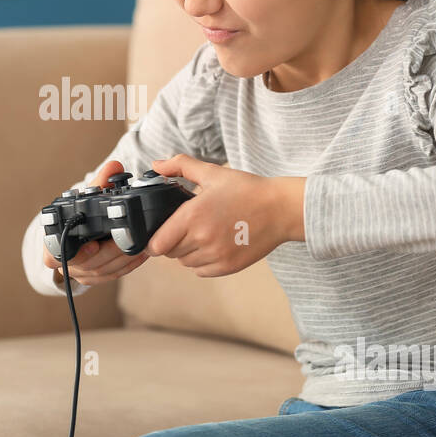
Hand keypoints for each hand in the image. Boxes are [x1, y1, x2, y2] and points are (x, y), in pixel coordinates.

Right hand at [40, 159, 149, 285]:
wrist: (76, 231)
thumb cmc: (79, 214)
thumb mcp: (86, 196)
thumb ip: (100, 181)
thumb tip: (115, 166)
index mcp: (53, 243)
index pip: (56, 255)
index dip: (77, 253)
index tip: (94, 246)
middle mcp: (66, 261)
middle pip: (89, 264)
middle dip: (112, 252)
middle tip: (129, 241)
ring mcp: (80, 273)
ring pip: (103, 271)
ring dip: (124, 259)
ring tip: (141, 245)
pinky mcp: (95, 278)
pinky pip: (113, 275)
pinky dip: (129, 265)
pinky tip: (141, 254)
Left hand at [145, 154, 305, 276]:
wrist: (280, 209)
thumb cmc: (247, 189)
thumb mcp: (212, 172)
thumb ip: (180, 166)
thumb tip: (156, 165)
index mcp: (193, 215)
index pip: (157, 244)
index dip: (154, 240)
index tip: (161, 232)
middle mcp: (202, 238)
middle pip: (169, 253)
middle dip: (172, 241)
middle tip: (186, 227)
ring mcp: (216, 255)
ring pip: (185, 262)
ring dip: (187, 252)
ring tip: (202, 235)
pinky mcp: (228, 266)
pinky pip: (201, 271)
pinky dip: (202, 262)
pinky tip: (213, 246)